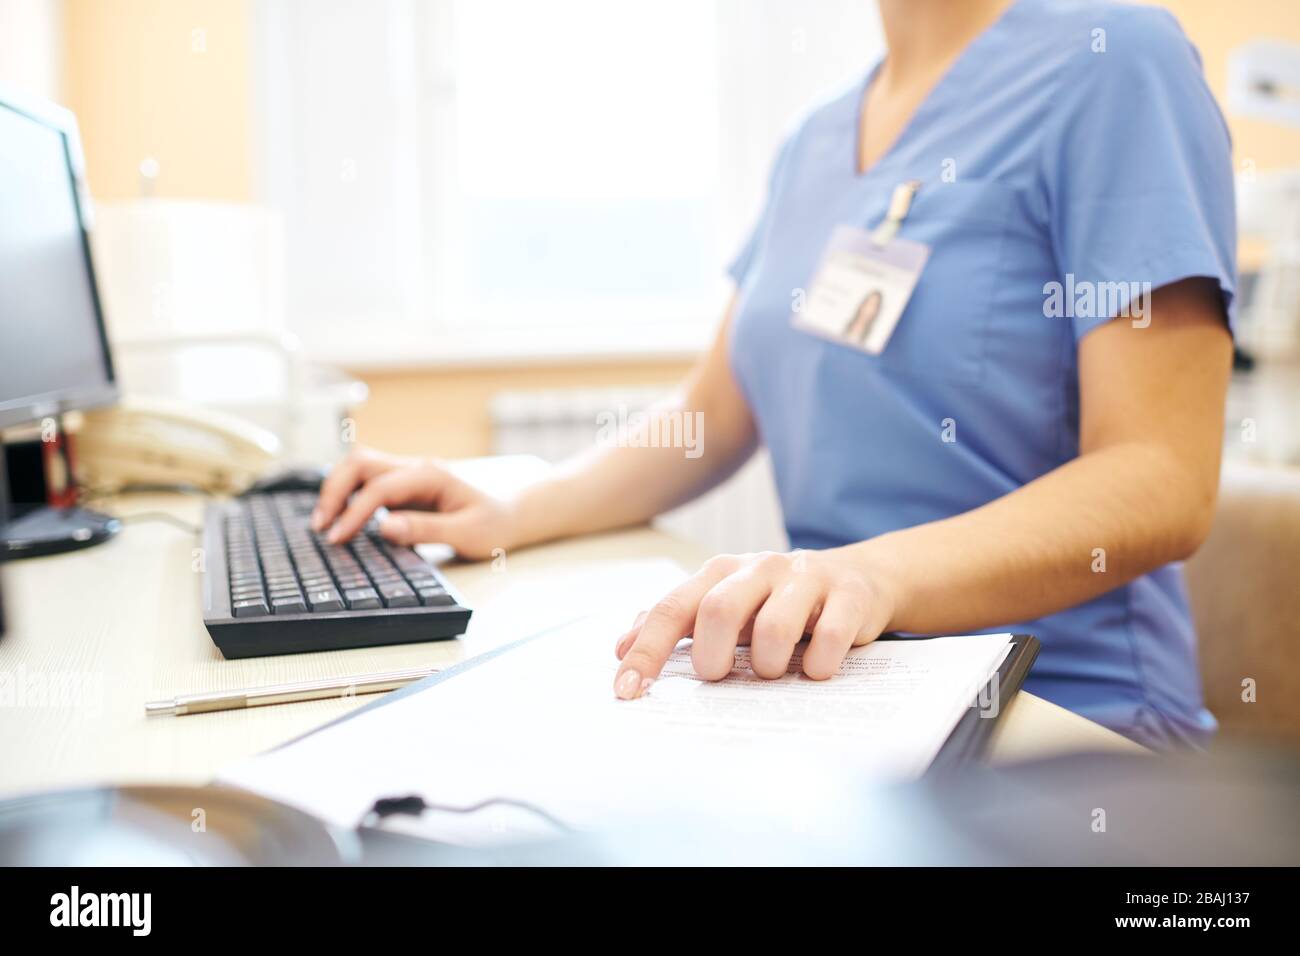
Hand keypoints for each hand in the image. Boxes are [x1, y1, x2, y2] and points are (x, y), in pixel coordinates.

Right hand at [310, 447, 516, 559]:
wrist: (509, 516)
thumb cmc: (493, 525)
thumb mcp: (467, 534)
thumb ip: (426, 530)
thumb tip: (384, 526)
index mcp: (431, 475)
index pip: (379, 487)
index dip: (353, 512)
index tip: (337, 539)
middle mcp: (415, 468)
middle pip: (360, 463)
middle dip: (334, 491)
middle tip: (321, 527)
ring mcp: (407, 475)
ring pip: (359, 467)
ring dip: (336, 489)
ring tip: (323, 523)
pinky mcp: (403, 487)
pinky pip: (366, 481)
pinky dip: (347, 494)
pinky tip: (339, 517)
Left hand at [612, 549, 897, 698]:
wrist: (858, 580)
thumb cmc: (776, 602)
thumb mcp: (724, 605)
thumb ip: (674, 624)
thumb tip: (621, 648)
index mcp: (720, 572)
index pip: (672, 610)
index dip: (647, 652)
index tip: (627, 692)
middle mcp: (759, 567)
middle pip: (719, 610)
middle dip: (712, 656)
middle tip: (719, 676)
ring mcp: (805, 578)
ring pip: (775, 626)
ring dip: (770, 664)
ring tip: (773, 671)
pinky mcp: (848, 595)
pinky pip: (829, 637)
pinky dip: (818, 665)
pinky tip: (816, 670)